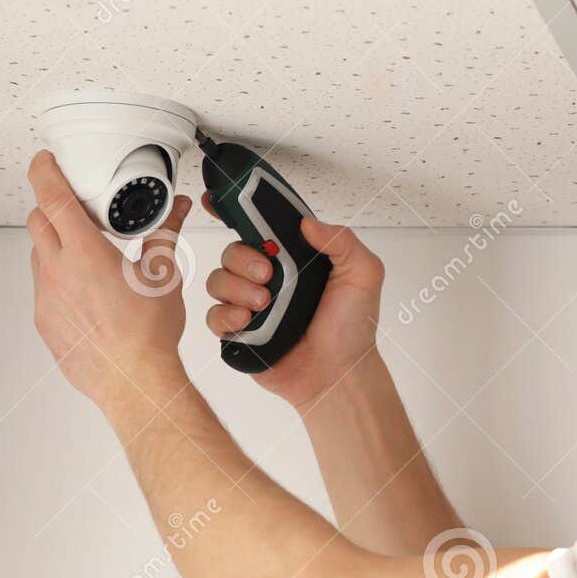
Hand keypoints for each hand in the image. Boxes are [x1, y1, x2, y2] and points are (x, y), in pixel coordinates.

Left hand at [26, 150, 192, 410]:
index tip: (43, 161)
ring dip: (55, 245)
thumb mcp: (163, 274)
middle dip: (51, 208)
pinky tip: (86, 294)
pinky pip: (43, 288)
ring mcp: (45, 297)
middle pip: (37, 221)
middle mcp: (57, 271)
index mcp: (85, 252)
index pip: (52, 196)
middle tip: (74, 209)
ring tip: (86, 256)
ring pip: (39, 255)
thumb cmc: (147, 334)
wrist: (133, 380)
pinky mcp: (44, 320)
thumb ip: (165, 234)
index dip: (43, 171)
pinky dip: (58, 280)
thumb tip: (175, 209)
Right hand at [201, 194, 384, 407]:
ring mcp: (251, 304)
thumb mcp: (363, 275)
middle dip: (243, 258)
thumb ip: (342, 241)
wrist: (340, 376)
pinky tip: (247, 320)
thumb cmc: (352, 329)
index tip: (220, 201)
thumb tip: (308, 223)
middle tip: (268, 274)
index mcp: (294, 259)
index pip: (261, 228)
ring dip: (236, 287)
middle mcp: (269, 278)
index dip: (238, 212)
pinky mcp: (239, 332)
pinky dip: (225, 314)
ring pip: (218, 280)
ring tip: (265, 303)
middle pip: (232, 250)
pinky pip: (213, 315)